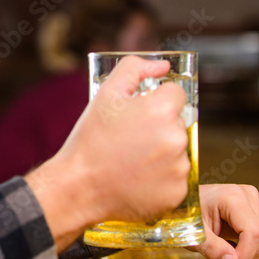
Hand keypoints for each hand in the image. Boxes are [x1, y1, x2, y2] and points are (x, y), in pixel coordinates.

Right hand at [26, 56, 189, 251]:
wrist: (79, 187)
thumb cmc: (91, 139)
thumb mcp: (105, 93)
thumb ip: (135, 68)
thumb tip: (163, 66)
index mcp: (162, 110)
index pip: (176, 94)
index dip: (155, 100)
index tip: (138, 114)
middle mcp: (176, 138)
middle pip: (177, 123)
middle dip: (158, 127)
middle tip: (129, 140)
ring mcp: (178, 167)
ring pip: (177, 151)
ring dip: (160, 153)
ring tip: (130, 160)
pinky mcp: (177, 192)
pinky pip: (175, 178)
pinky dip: (161, 178)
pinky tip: (137, 178)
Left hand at [191, 184, 258, 258]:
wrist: (185, 204)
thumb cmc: (187, 216)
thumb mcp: (195, 234)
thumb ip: (212, 249)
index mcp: (233, 196)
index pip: (254, 233)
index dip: (244, 255)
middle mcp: (249, 196)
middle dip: (245, 258)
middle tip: (222, 258)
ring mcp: (256, 203)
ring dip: (249, 257)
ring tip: (226, 250)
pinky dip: (252, 251)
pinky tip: (234, 245)